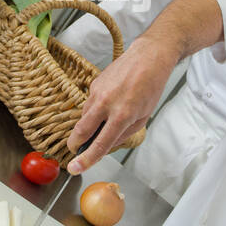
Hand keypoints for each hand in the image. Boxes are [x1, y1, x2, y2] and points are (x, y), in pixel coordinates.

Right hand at [66, 35, 177, 173]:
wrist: (148, 58)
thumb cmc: (150, 87)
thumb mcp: (143, 117)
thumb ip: (123, 134)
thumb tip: (105, 146)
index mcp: (122, 115)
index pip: (99, 144)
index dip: (85, 159)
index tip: (75, 168)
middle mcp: (106, 103)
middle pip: (80, 131)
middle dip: (74, 144)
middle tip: (76, 150)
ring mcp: (98, 92)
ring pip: (84, 117)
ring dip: (88, 126)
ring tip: (103, 122)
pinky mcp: (94, 84)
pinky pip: (89, 104)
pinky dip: (95, 110)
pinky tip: (108, 104)